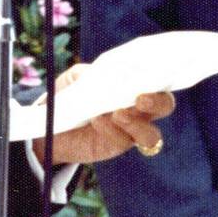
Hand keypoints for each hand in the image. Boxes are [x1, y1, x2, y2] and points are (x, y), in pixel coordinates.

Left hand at [30, 61, 173, 164]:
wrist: (52, 122)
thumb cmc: (71, 93)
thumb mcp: (79, 76)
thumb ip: (96, 73)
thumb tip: (112, 74)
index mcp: (136, 84)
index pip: (160, 77)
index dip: (165, 74)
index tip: (159, 70)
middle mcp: (140, 107)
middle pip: (165, 105)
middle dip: (158, 102)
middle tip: (141, 98)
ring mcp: (131, 129)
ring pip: (151, 134)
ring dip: (137, 123)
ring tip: (117, 113)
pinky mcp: (116, 146)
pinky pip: (123, 141)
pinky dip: (111, 130)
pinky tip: (97, 120)